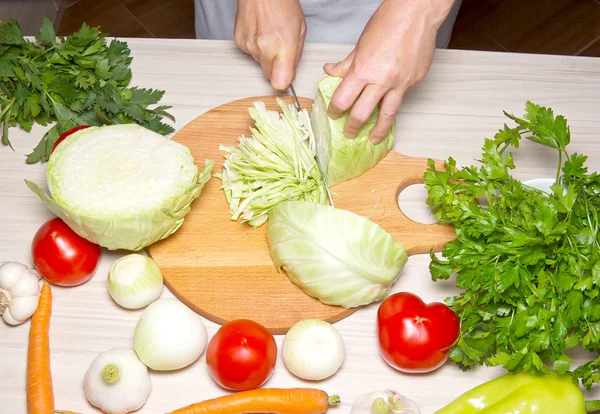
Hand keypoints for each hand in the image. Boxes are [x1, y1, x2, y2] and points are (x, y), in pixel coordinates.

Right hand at [234, 0, 305, 90]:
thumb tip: (290, 75)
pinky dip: (255, 46)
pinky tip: (260, 32)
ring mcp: (249, 45)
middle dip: (275, 67)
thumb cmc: (282, 4)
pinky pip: (250, 53)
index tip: (286, 78)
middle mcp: (263, 47)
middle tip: (280, 50)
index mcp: (282, 46)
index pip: (279, 82)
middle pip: (269, 75)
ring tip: (269, 35)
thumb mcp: (300, 30)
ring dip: (265, 54)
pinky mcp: (239, 41)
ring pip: (259, 63)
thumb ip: (295, 57)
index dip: (283, 82)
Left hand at [324, 0, 454, 142]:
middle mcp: (381, 80)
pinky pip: (402, 97)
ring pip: (387, 115)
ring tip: (373, 138)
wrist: (416, 13)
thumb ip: (346, 63)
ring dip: (377, 130)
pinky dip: (394, 103)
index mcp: (363, 69)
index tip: (334, 113)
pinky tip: (390, 105)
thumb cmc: (388, 22)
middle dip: (352, 127)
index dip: (335, 110)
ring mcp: (401, 83)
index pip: (343, 100)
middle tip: (349, 132)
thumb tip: (331, 71)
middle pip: (362, 114)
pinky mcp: (414, 81)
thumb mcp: (360, 44)